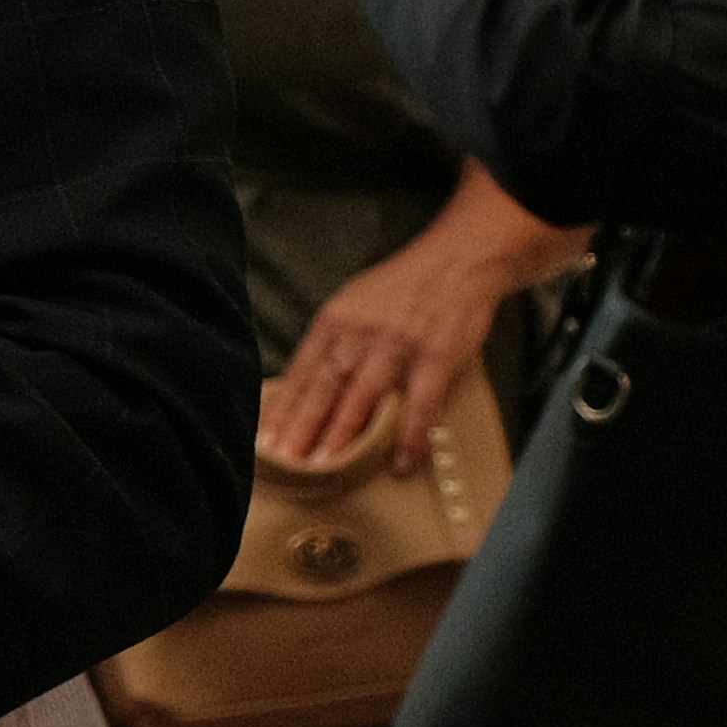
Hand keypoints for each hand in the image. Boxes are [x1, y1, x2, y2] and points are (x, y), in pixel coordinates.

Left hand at [265, 163, 582, 468]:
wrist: (459, 259)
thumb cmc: (403, 288)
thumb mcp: (355, 303)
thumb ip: (333, 343)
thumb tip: (304, 389)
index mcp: (337, 318)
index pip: (303, 370)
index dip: (285, 409)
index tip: (267, 442)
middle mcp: (362, 331)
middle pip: (326, 386)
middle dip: (303, 427)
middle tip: (286, 462)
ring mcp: (400, 345)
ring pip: (364, 396)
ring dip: (343, 434)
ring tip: (325, 467)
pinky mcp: (437, 358)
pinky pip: (420, 405)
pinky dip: (409, 436)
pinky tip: (399, 463)